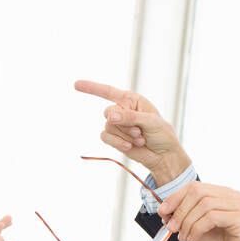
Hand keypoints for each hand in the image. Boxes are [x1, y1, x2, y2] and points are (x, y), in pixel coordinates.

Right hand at [74, 80, 190, 183]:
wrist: (163, 155)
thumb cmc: (162, 134)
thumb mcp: (150, 122)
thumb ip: (130, 117)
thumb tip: (109, 116)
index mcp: (132, 100)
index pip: (108, 91)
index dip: (92, 88)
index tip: (76, 84)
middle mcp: (122, 111)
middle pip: (108, 112)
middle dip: (123, 124)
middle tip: (139, 131)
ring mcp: (118, 125)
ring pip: (108, 127)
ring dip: (124, 135)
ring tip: (139, 139)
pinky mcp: (115, 139)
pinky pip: (106, 137)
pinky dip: (117, 143)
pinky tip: (130, 146)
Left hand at [156, 181, 239, 240]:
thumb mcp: (196, 229)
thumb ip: (184, 217)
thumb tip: (164, 210)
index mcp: (223, 195)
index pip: (195, 186)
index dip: (175, 197)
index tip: (162, 212)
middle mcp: (234, 196)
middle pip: (198, 192)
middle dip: (180, 210)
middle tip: (172, 227)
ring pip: (205, 204)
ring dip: (188, 222)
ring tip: (183, 237)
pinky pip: (212, 217)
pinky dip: (197, 228)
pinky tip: (192, 239)